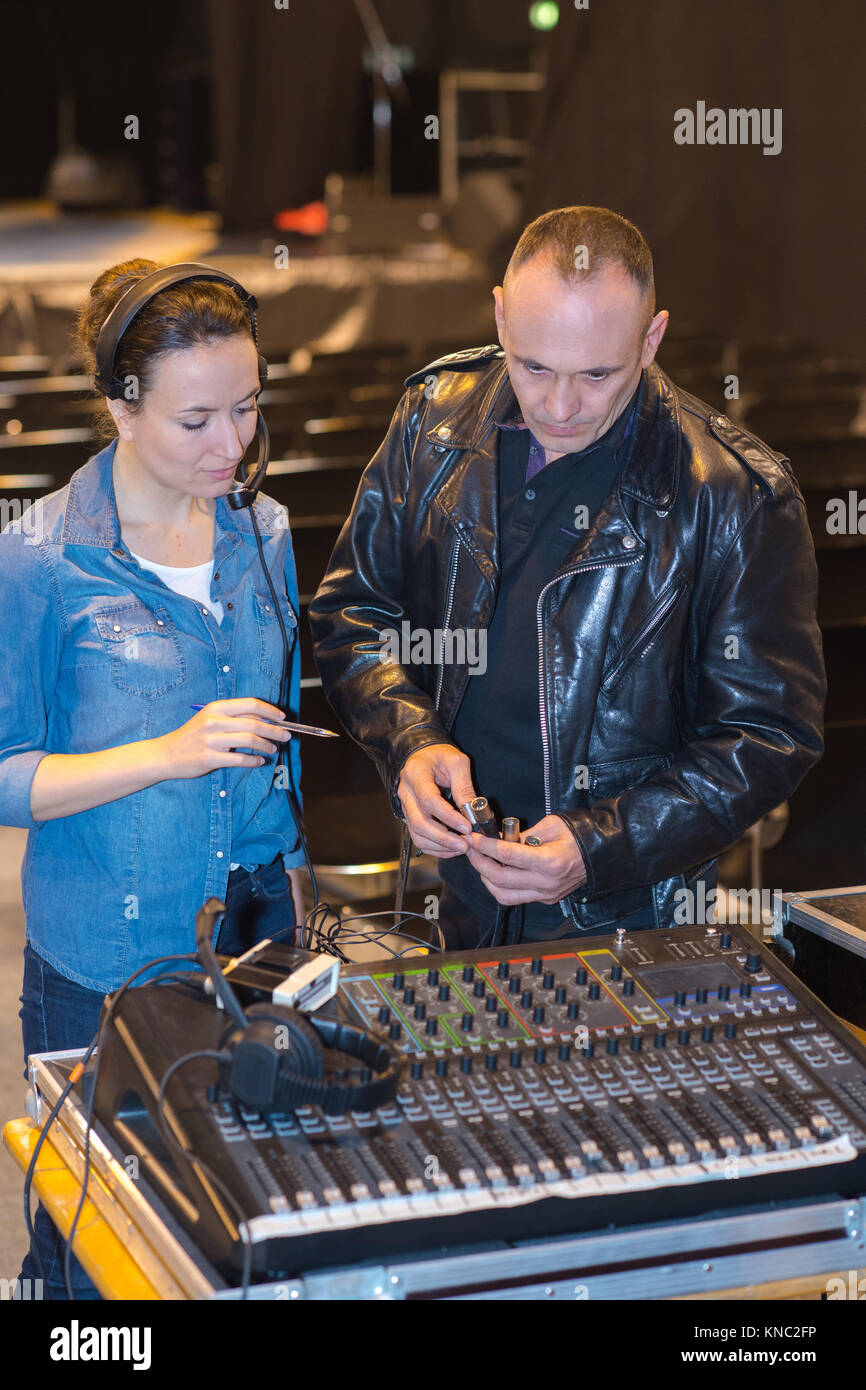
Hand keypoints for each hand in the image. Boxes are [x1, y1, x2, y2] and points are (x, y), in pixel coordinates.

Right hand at [159, 698, 291, 778]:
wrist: (166, 754)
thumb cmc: (193, 736)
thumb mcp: (210, 719)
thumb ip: (233, 718)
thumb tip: (264, 720)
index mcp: (216, 708)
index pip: (250, 705)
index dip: (270, 710)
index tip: (283, 718)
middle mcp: (214, 721)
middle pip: (254, 723)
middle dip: (274, 730)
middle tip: (286, 736)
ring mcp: (211, 740)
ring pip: (249, 740)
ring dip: (266, 745)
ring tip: (273, 749)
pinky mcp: (209, 758)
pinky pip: (240, 759)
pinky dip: (254, 761)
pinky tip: (259, 761)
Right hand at [396, 744, 476, 856]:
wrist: (424, 756)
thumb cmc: (440, 756)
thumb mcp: (456, 762)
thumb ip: (464, 786)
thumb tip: (473, 812)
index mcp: (415, 774)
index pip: (429, 801)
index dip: (448, 817)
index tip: (467, 827)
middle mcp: (406, 793)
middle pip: (420, 823)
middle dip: (444, 838)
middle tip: (466, 844)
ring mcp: (405, 807)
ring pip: (417, 835)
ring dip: (440, 846)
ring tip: (462, 848)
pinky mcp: (410, 818)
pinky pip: (419, 839)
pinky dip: (436, 848)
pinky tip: (452, 849)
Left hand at [465, 814, 586, 905]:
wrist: (600, 853)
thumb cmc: (578, 836)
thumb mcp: (552, 825)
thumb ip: (525, 835)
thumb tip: (501, 839)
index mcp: (548, 862)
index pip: (507, 856)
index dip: (485, 846)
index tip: (473, 837)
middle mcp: (545, 883)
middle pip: (500, 879)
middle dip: (479, 863)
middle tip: (471, 848)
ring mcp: (545, 895)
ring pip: (503, 895)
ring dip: (486, 879)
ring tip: (480, 862)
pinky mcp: (545, 900)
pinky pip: (515, 898)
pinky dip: (500, 887)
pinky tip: (495, 872)